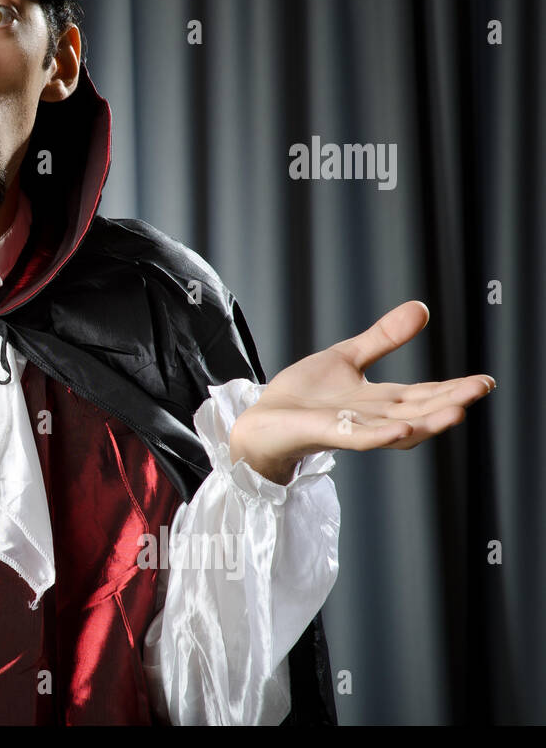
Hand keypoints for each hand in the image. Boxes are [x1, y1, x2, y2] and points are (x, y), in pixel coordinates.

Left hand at [228, 300, 494, 484]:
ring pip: (398, 428)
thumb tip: (421, 308)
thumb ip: (382, 338)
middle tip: (482, 388)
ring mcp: (352, 429)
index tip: (485, 381)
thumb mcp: (347, 357)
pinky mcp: (329, 435)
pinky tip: (404, 428)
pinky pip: (361, 439)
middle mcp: (372, 418)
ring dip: (428, 421)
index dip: (453, 388)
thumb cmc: (302, 396)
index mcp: (379, 401)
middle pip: (419, 411)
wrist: (262, 420)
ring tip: (458, 411)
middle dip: (451, 401)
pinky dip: (383, 435)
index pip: (423, 394)